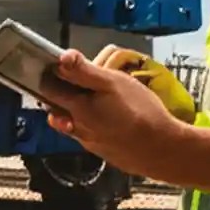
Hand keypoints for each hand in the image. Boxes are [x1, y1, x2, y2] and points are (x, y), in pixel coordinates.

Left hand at [40, 48, 187, 180]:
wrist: (162, 150)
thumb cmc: (140, 111)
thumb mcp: (113, 82)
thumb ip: (84, 71)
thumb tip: (61, 57)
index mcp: (76, 109)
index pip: (48, 89)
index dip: (49, 75)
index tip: (56, 65)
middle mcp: (77, 129)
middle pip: (58, 108)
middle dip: (62, 93)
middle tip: (74, 79)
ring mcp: (90, 143)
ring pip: (73, 123)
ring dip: (76, 110)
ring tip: (92, 98)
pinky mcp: (105, 152)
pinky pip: (90, 135)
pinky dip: (93, 125)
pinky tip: (110, 119)